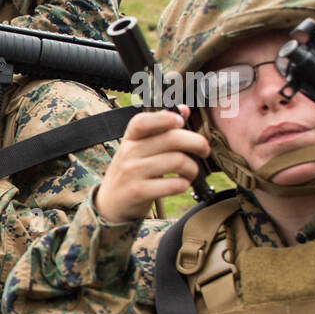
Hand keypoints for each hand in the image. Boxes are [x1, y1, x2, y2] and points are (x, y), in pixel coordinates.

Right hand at [93, 108, 210, 223]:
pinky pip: (173, 184)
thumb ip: (161, 129)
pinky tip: (181, 184)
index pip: (143, 121)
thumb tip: (184, 109)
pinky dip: (184, 184)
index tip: (180, 121)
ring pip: (178, 161)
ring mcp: (132, 173)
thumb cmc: (131, 172)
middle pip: (172, 139)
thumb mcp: (139, 149)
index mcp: (131, 138)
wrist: (110, 203)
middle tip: (203, 151)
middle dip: (197, 143)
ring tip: (191, 172)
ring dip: (193, 168)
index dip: (164, 118)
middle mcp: (129, 153)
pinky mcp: (138, 192)